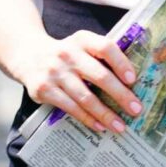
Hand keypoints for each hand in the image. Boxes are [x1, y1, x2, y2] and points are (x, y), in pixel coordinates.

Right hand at [21, 30, 143, 134]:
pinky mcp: (44, 90)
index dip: (121, 63)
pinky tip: (100, 126)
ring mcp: (55, 72)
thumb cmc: (67, 54)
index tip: (133, 80)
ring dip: (106, 114)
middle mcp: (68, 54)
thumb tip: (133, 82)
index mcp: (82, 40)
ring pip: (86, 97)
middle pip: (99, 76)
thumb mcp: (81, 46)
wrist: (29, 55)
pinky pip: (71, 108)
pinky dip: (88, 119)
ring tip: (121, 126)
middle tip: (136, 110)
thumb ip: (102, 56)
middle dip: (121, 95)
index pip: (105, 47)